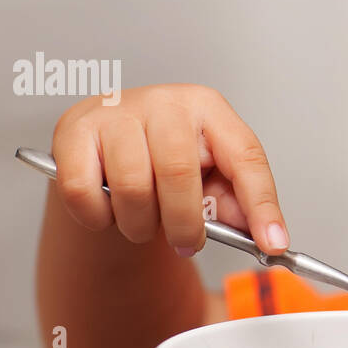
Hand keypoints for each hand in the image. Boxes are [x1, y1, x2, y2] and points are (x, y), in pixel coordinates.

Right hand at [50, 84, 288, 257]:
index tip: (274, 244)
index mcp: (208, 109)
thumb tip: (267, 238)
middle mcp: (165, 102)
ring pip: (132, 188)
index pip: (245, 158)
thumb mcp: (210, 175)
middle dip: (185, 225)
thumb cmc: (164, 157)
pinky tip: (109, 210)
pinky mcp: (73, 131)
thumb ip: (238, 204)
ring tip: (144, 222)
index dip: (262, 206)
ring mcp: (116, 112)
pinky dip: (98, 217)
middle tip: (187, 244)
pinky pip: (85, 192)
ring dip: (140, 225)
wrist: (108, 143)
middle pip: (180, 174)